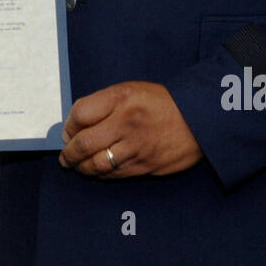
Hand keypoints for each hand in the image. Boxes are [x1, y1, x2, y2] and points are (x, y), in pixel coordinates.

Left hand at [58, 81, 201, 177]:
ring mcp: (136, 147)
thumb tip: (74, 127)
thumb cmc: (161, 103)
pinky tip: (97, 171)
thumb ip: (102, 104)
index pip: (81, 113)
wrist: (199, 118)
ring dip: (82, 167)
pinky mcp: (146, 166)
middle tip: (65, 157)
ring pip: (96, 164)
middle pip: (84, 143)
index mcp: (121, 98)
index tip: (68, 132)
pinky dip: (100, 175)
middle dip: (69, 153)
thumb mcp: (131, 90)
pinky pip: (114, 175)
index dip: (69, 126)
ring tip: (77, 165)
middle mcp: (126, 122)